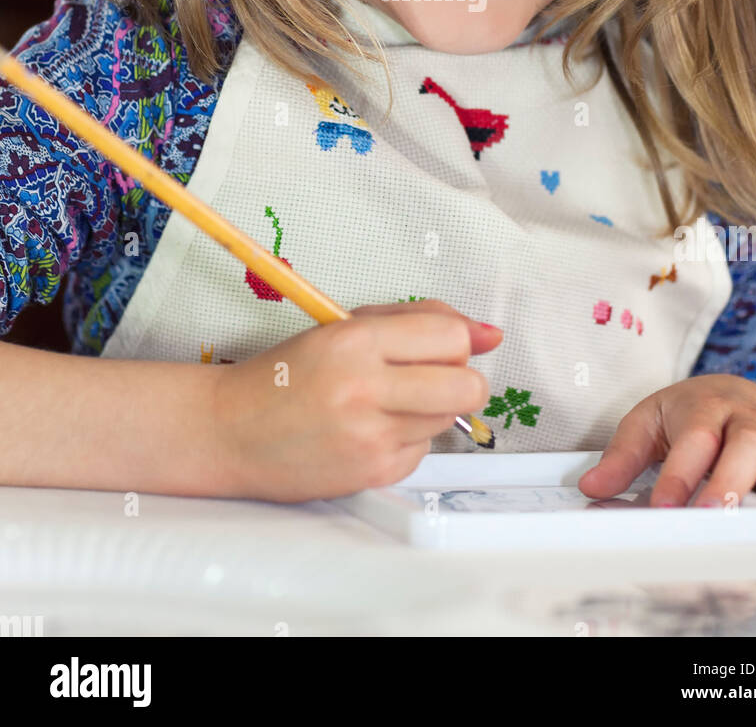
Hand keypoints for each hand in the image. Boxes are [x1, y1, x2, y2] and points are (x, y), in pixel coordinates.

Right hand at [211, 298, 502, 503]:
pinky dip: (408, 439)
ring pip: (447, 419)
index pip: (451, 336)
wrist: (229, 432)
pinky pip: (421, 452)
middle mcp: (365, 387)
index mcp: (356, 340)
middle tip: (433, 375)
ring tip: (388, 401)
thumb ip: (416, 320)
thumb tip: (488, 332)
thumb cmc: (284, 376)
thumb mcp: (342, 327)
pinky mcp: (371, 473)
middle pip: (466, 385)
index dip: (457, 341)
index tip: (443, 346)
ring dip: (431, 409)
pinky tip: (371, 429)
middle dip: (462, 379)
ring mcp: (369, 435)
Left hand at [577, 374, 755, 527]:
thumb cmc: (687, 414)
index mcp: (705, 408)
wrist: (728, 391)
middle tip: (717, 513)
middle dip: (734, 478)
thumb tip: (591, 486)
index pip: (694, 438)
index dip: (680, 474)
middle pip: (749, 440)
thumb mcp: (648, 424)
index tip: (663, 508)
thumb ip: (623, 458)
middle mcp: (751, 420)